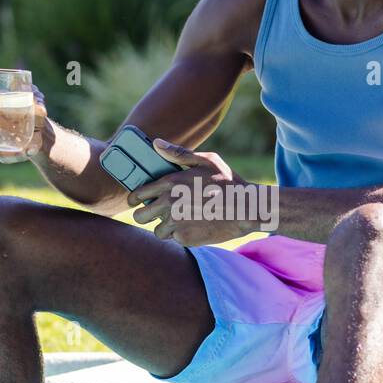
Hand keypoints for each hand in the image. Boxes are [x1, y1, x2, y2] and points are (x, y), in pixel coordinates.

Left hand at [127, 138, 256, 245]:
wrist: (247, 208)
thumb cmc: (228, 182)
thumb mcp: (206, 161)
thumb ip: (178, 154)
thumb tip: (156, 143)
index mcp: (170, 182)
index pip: (138, 195)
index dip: (136, 199)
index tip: (138, 202)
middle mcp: (169, 203)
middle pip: (141, 217)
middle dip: (146, 216)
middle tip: (156, 215)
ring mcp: (176, 222)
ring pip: (157, 232)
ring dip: (165, 228)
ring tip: (180, 221)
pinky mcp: (185, 238)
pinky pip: (175, 240)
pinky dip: (183, 235)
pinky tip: (196, 226)